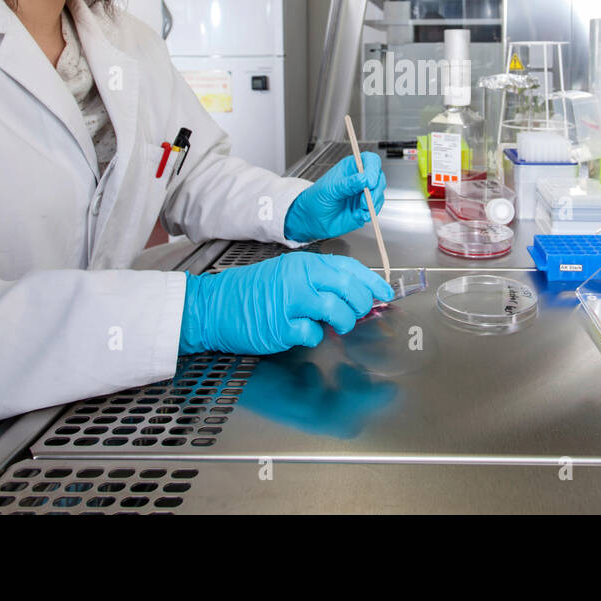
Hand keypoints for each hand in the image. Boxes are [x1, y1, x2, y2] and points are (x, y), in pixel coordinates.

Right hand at [179, 253, 393, 354]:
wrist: (215, 305)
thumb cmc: (252, 291)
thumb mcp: (287, 273)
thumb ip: (317, 279)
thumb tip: (352, 291)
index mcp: (303, 263)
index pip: (347, 267)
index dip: (371, 281)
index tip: (385, 292)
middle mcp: (299, 278)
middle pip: (347, 288)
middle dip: (361, 304)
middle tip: (359, 312)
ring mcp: (290, 302)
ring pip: (336, 311)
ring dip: (343, 322)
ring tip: (337, 326)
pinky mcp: (281, 327)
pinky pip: (312, 334)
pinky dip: (314, 337)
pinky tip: (303, 332)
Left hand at [283, 152, 386, 242]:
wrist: (313, 219)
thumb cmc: (317, 199)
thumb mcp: (330, 189)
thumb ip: (347, 184)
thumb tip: (363, 179)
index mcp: (352, 168)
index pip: (370, 161)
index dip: (373, 169)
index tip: (370, 182)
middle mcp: (360, 179)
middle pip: (379, 178)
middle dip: (374, 191)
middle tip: (364, 201)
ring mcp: (364, 194)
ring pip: (379, 194)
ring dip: (372, 203)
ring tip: (360, 210)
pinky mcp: (366, 208)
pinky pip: (375, 209)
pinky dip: (370, 213)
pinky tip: (360, 216)